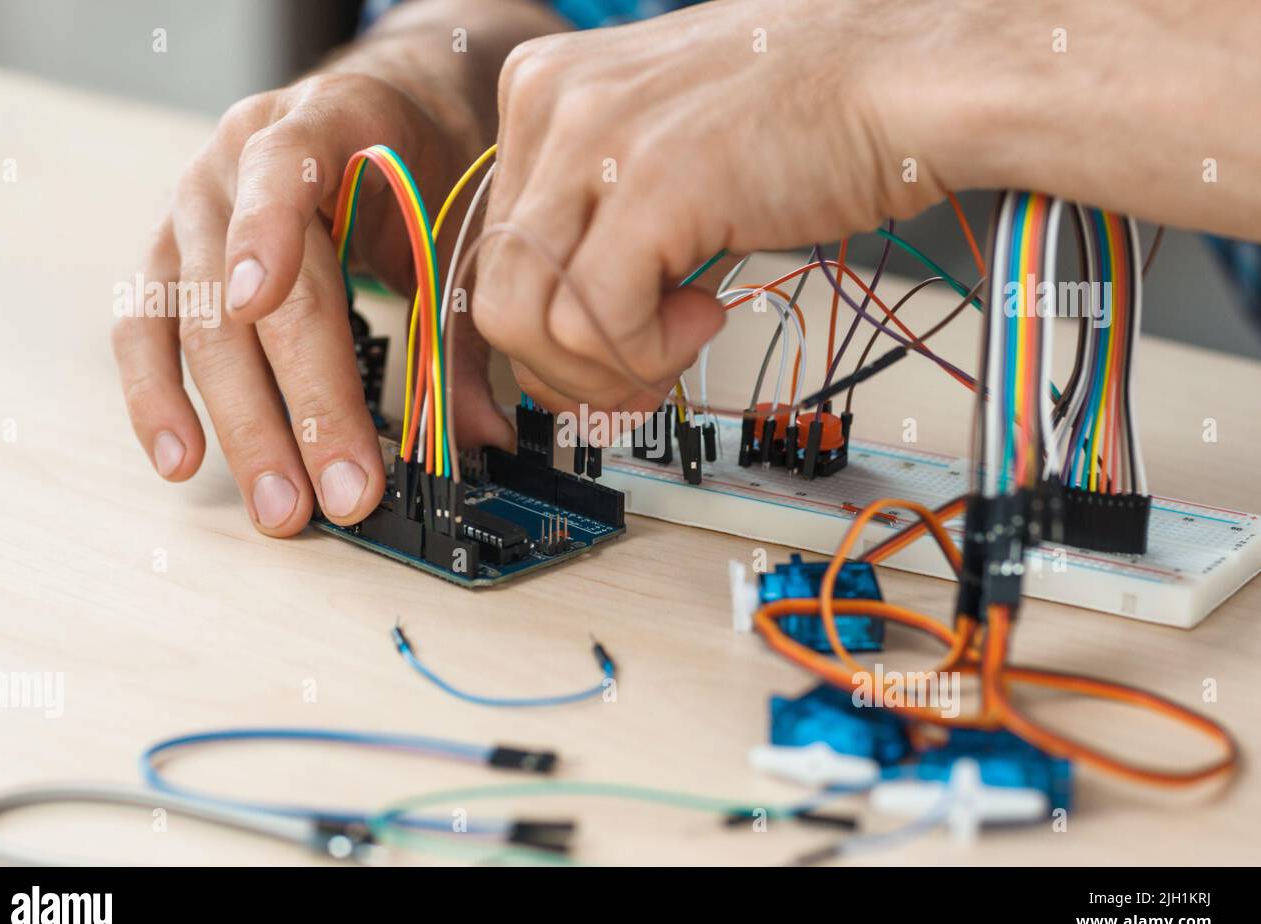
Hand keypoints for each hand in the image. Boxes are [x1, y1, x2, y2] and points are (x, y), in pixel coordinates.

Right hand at [112, 73, 510, 535]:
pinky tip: (183, 460)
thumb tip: (481, 439)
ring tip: (280, 506)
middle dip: (300, 404)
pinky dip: (158, 398)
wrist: (379, 112)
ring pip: (197, 327)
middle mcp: (234, 163)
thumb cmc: (417, 165)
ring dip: (242, 426)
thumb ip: (461, 325)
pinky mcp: (166, 258)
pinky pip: (143, 330)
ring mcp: (190, 212)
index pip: (282, 168)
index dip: (266, 233)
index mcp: (320, 125)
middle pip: (252, 290)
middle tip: (341, 491)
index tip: (258, 302)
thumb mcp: (452, 222)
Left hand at [472, 0, 955, 418]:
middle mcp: (552, 103)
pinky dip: (648, 356)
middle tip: (638, 376)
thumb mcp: (661, 157)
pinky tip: (706, 314)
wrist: (902, 77)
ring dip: (605, 369)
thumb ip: (598, 226)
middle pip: (493, 296)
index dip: (547, 334)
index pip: (494, 255)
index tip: (605, 359)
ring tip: (682, 337)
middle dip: (565, 369)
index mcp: (544, 90)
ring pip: (524, 322)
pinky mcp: (651, 185)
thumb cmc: (805, 119)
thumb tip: (561, 335)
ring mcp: (595, 138)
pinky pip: (596, 326)